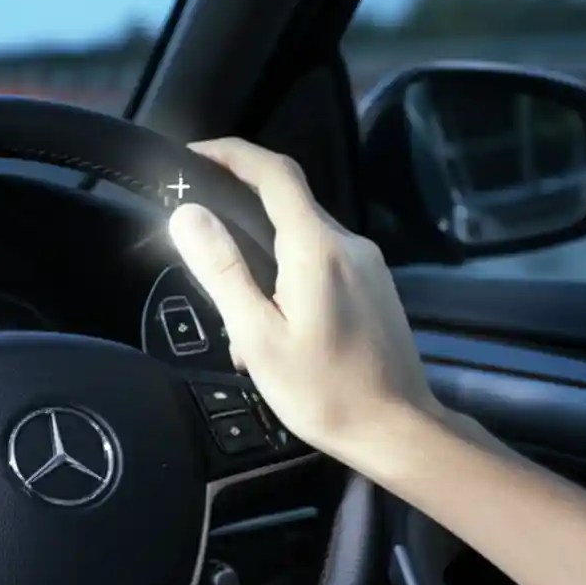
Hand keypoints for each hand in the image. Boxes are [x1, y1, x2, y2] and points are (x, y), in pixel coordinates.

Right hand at [169, 138, 442, 462]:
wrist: (398, 430)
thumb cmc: (323, 392)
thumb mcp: (259, 337)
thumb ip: (222, 271)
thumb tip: (187, 214)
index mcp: (316, 248)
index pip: (273, 173)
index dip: (231, 154)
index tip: (194, 156)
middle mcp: (348, 243)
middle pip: (287, 204)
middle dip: (240, 220)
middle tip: (201, 254)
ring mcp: (367, 264)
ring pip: (302, 238)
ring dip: (264, 262)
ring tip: (240, 321)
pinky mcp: (375, 286)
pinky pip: (322, 263)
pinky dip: (289, 279)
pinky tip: (276, 330)